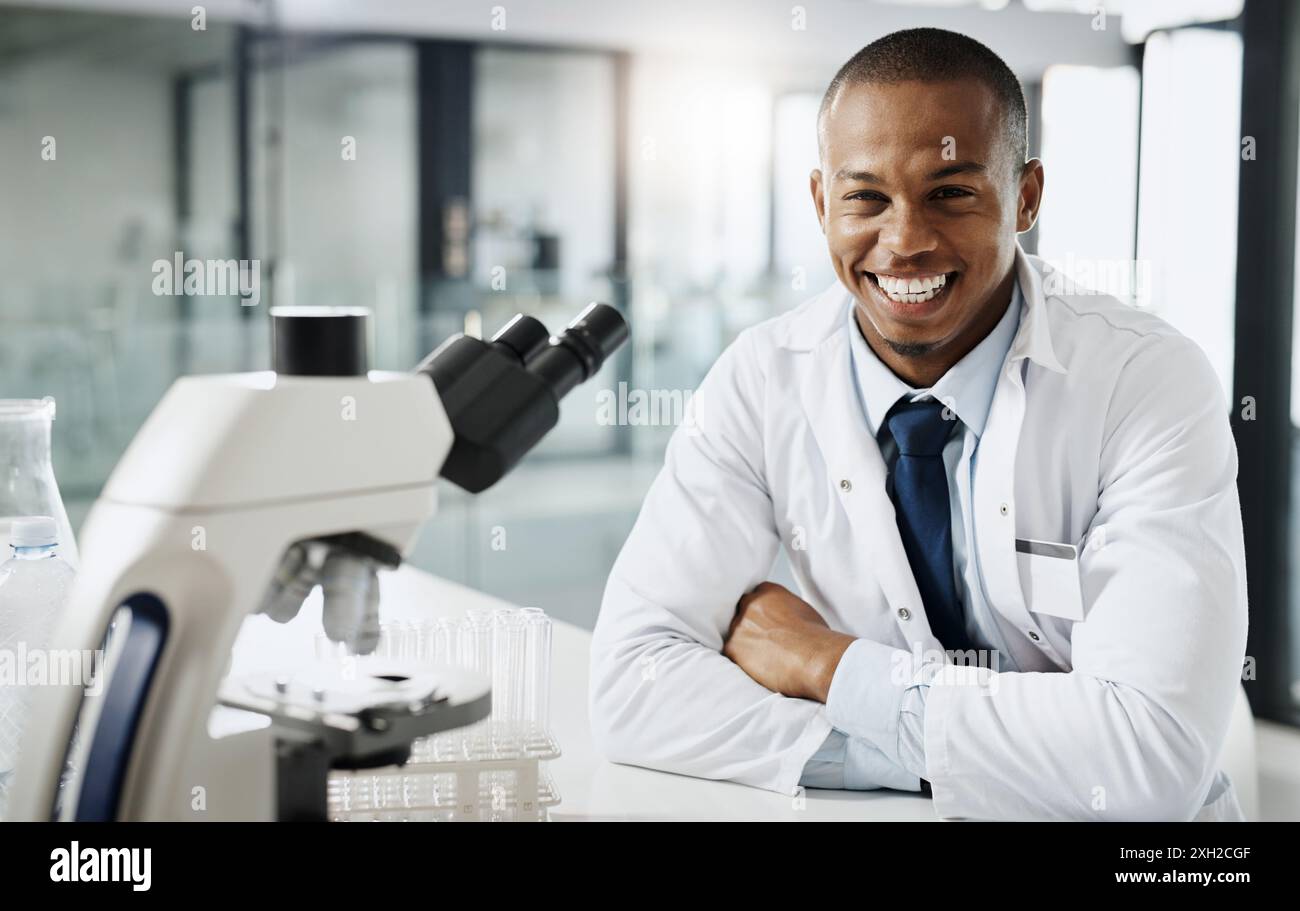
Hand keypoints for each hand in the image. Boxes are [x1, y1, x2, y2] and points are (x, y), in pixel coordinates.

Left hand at [722, 581, 855, 702]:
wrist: (816, 659)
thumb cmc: (818, 639)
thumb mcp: (805, 612)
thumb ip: (786, 609)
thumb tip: (785, 617)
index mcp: (768, 591)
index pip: (754, 596)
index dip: (759, 612)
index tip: (766, 624)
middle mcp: (750, 603)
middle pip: (740, 612)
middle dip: (749, 625)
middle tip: (762, 641)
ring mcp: (739, 623)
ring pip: (735, 633)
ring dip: (745, 643)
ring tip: (763, 658)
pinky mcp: (732, 646)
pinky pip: (730, 652)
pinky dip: (741, 660)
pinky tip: (757, 667)